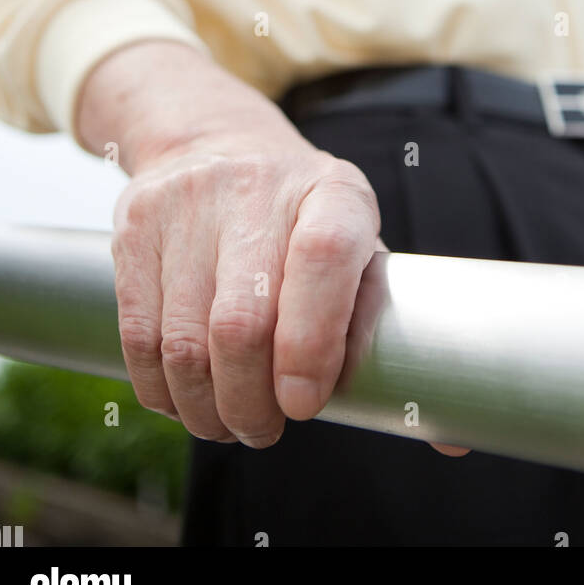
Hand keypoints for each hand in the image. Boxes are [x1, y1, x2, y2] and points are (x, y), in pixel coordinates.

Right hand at [95, 42, 469, 454]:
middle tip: (263, 429)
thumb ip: (387, 335)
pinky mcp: (135, 224)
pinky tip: (182, 398)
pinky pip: (139, 335)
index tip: (304, 404)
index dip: (313, 342)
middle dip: (251, 402)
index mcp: (334, 192)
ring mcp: (189, 200)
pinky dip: (159, 388)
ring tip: (225, 421)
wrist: (214, 142)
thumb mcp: (357, 250)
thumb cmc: (303, 222)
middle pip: (243, 321)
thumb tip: (449, 442)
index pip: (326, 257)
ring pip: (185, 341)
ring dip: (204, 407)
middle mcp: (259, 186)